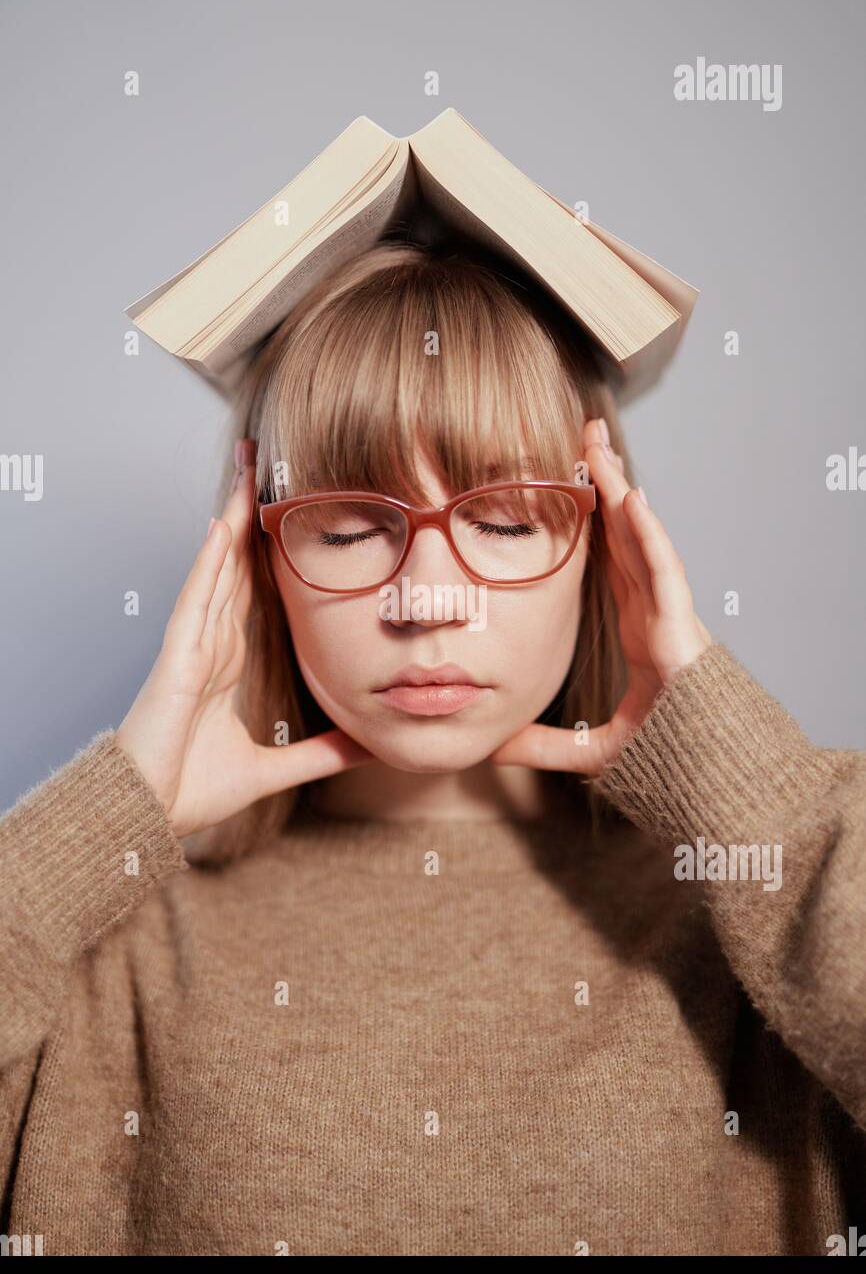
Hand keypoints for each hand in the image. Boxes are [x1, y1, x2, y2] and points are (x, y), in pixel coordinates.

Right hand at [116, 440, 372, 837]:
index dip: (268, 545)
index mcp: (227, 659)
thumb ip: (321, 756)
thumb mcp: (275, 769)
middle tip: (268, 458)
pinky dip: (207, 565)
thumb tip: (370, 747)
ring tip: (248, 470)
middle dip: (249, 511)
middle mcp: (210, 642)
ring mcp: (191, 646)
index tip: (291, 507)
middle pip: (233, 562)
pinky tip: (218, 528)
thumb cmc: (193, 789)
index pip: (252, 587)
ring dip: (231, 519)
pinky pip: (194, 602)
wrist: (150, 815)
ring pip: (215, 567)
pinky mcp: (176, 660)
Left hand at [490, 418, 713, 777]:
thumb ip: (543, 746)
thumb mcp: (591, 750)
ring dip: (622, 491)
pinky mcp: (682, 625)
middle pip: (625, 533)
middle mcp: (653, 611)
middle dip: (606, 483)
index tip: (570, 483)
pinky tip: (633, 501)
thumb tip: (494, 748)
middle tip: (584, 436)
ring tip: (599, 446)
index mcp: (637, 628)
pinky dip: (650, 535)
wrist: (706, 777)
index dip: (593, 520)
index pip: (611, 560)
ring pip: (643, 539)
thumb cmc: (666, 757)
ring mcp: (669, 613)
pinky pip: (665, 570)